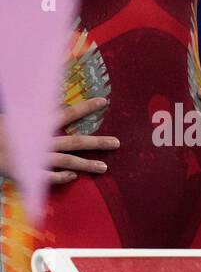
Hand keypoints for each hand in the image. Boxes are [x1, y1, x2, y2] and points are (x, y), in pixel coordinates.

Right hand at [0, 99, 119, 184]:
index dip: (85, 107)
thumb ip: (36, 110)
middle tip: (118, 143)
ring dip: (87, 164)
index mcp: (37, 125)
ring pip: (67, 161)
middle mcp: (41, 142)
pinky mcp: (28, 173)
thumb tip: (52, 94)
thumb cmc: (0, 131)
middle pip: (75, 141)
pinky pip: (49, 177)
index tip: (103, 101)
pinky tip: (73, 176)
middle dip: (97, 142)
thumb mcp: (17, 115)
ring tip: (105, 168)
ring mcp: (36, 158)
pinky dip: (62, 177)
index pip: (66, 113)